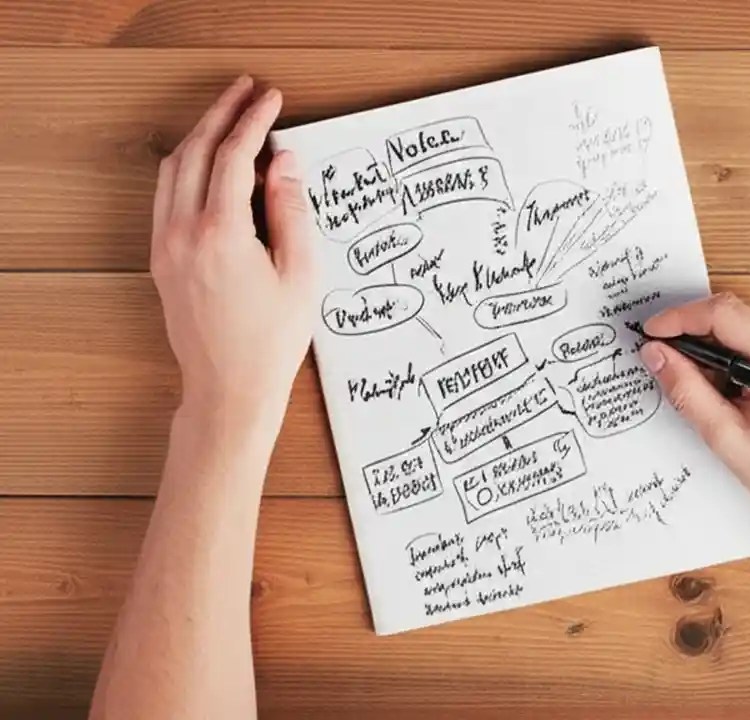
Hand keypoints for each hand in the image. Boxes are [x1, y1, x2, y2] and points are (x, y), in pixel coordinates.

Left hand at [151, 76, 316, 418]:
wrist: (229, 388)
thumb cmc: (273, 341)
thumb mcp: (299, 274)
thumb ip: (291, 210)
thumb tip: (285, 160)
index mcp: (222, 233)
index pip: (234, 156)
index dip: (255, 121)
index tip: (272, 99)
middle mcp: (184, 232)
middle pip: (195, 151)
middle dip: (221, 114)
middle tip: (247, 91)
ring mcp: (166, 245)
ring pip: (173, 169)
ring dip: (199, 136)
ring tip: (228, 116)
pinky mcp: (161, 258)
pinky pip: (166, 195)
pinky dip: (185, 165)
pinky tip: (206, 161)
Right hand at [640, 293, 749, 523]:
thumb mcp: (727, 435)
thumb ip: (687, 389)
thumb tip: (658, 355)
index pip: (722, 313)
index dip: (679, 318)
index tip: (654, 331)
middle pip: (737, 311)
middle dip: (697, 330)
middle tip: (671, 358)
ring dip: (722, 340)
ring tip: (707, 382)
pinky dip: (745, 348)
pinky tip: (735, 383)